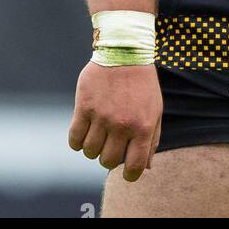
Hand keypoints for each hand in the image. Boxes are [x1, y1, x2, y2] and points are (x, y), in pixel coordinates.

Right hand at [67, 61, 162, 181]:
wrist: (125, 53)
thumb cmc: (142, 85)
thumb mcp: (155, 111)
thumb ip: (151, 140)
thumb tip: (146, 167)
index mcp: (143, 127)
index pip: (134, 167)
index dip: (129, 175)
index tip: (126, 172)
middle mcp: (122, 124)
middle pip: (107, 161)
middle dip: (108, 157)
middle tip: (110, 144)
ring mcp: (102, 116)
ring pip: (89, 152)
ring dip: (92, 148)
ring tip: (98, 135)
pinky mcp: (84, 107)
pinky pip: (74, 139)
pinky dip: (77, 141)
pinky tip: (83, 131)